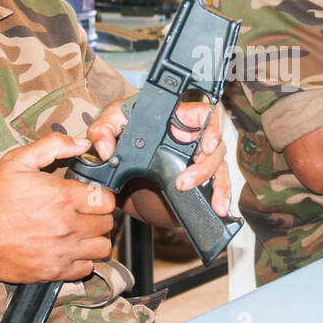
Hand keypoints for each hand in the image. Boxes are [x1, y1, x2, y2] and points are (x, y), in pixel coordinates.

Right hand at [0, 134, 115, 284]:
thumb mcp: (16, 162)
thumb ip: (53, 146)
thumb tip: (83, 143)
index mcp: (61, 197)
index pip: (106, 200)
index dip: (101, 196)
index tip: (89, 196)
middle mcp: (66, 226)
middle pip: (108, 223)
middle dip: (99, 216)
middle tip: (84, 213)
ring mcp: (61, 251)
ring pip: (103, 247)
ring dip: (95, 238)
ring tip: (80, 232)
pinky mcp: (54, 272)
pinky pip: (87, 268)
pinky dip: (83, 260)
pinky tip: (69, 249)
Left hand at [89, 99, 231, 217]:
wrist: (117, 164)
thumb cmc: (118, 132)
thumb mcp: (107, 126)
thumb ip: (101, 132)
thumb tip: (106, 149)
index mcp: (174, 118)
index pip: (203, 115)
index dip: (211, 128)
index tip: (206, 146)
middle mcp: (189, 138)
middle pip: (214, 146)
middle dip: (205, 167)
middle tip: (184, 182)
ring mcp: (193, 160)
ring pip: (218, 168)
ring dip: (219, 185)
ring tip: (216, 203)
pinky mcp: (193, 180)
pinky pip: (213, 186)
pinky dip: (220, 197)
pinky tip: (220, 207)